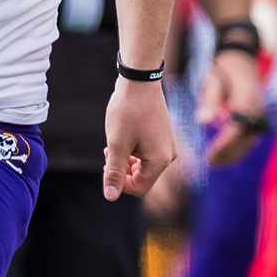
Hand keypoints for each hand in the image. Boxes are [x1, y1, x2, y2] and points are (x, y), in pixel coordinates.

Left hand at [102, 76, 177, 200]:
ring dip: (126, 159)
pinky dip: (133, 149)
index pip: (139, 188)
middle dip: (123, 170)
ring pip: (143, 165)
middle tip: (108, 153)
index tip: (106, 167)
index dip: (120, 184)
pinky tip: (123, 136)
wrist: (139, 79)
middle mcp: (169, 155)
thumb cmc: (128, 111)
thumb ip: (114, 171)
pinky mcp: (163, 135)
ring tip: (113, 143)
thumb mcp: (117, 144)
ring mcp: (168, 144)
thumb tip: (110, 197)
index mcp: (161, 160)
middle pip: (142, 177)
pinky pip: (147, 152)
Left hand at [197, 48, 267, 165]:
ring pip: (248, 142)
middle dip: (228, 154)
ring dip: (234, 153)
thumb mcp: (212, 80)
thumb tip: (202, 121)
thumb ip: (209, 101)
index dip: (223, 146)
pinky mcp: (258, 116)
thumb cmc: (223, 69)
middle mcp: (256, 111)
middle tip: (209, 163)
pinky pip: (250, 137)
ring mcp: (259, 114)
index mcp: (246, 103)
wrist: (241, 58)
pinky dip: (239, 146)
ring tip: (216, 162)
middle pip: (243, 141)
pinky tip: (226, 153)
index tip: (209, 156)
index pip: (235, 131)